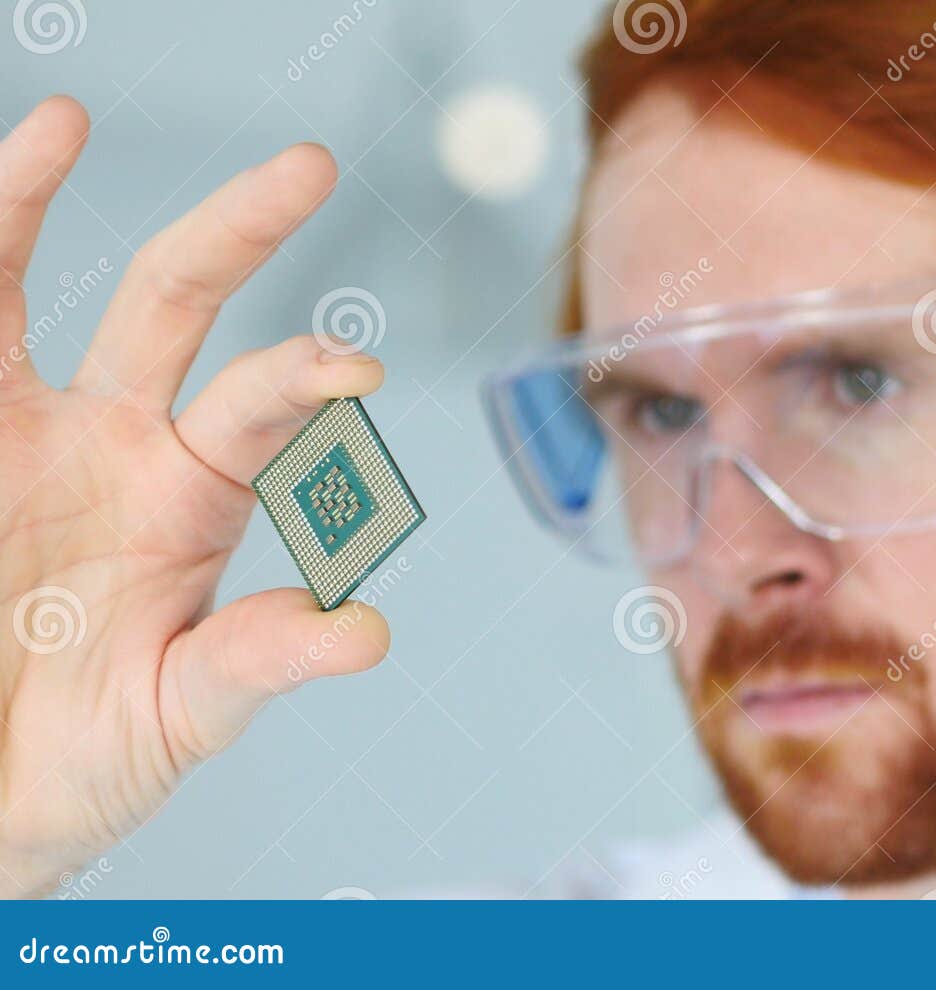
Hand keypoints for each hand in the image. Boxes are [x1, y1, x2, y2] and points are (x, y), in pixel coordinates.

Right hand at [0, 97, 390, 896]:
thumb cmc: (90, 754)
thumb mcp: (181, 713)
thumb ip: (260, 660)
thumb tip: (368, 631)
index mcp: (196, 498)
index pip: (263, 408)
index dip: (306, 377)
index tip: (356, 366)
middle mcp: (122, 442)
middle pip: (180, 307)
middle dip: (240, 229)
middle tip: (308, 165)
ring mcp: (28, 434)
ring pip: (24, 294)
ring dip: (38, 203)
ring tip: (66, 120)